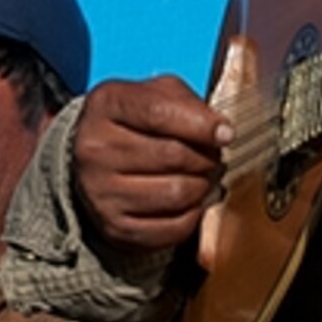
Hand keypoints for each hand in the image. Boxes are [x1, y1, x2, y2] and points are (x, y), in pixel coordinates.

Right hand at [70, 77, 225, 258]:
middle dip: (206, 158)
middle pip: (173, 155)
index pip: (158, 112)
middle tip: (212, 157)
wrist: (98, 163)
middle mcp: (95, 149)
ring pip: (177, 193)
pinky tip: (189, 201)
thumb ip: (187, 103)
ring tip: (201, 177)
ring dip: (202, 186)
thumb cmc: (136, 124)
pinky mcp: (115, 227)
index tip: (225, 134)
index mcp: (106, 105)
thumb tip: (220, 132)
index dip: (200, 124)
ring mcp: (101, 192)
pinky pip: (174, 227)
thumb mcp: (155, 94)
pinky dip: (192, 215)